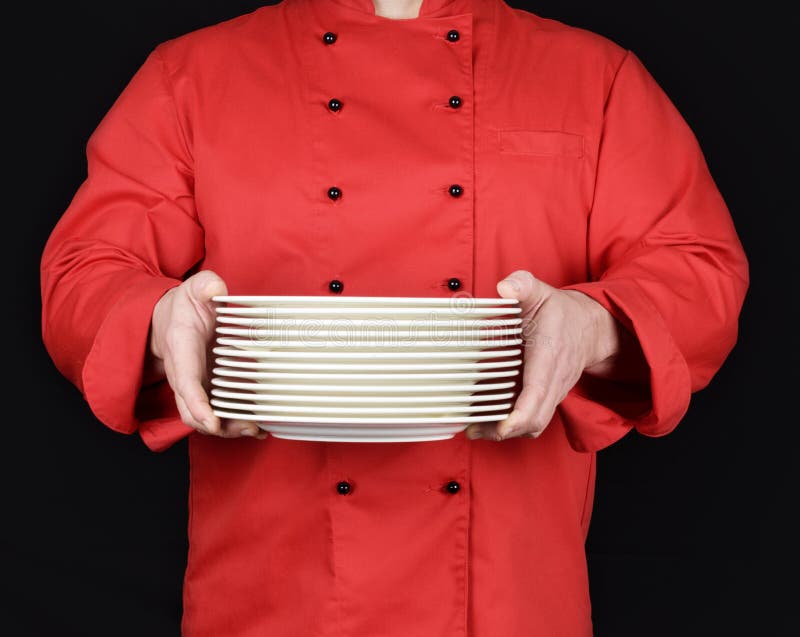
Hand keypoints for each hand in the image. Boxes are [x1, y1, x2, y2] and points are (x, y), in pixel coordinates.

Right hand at [149, 270, 265, 438]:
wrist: (169, 319)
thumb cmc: (184, 307)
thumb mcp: (193, 288)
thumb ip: (204, 286)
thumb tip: (216, 288)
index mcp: (180, 349)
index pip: (185, 382)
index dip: (197, 404)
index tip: (211, 421)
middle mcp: (183, 374)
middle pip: (193, 411)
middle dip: (218, 426)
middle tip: (248, 427)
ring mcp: (194, 385)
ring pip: (205, 417)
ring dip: (229, 428)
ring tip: (257, 429)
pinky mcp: (206, 389)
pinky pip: (217, 412)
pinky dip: (234, 422)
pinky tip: (257, 425)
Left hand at [465, 270, 621, 440]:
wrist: (590, 328)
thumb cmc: (561, 312)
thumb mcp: (540, 292)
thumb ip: (523, 285)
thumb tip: (505, 287)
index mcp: (548, 357)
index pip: (536, 394)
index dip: (519, 416)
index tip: (502, 426)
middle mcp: (553, 381)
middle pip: (534, 420)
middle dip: (503, 431)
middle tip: (473, 429)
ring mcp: (553, 393)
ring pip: (534, 425)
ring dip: (505, 432)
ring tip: (475, 428)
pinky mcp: (548, 398)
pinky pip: (533, 419)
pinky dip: (512, 425)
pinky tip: (488, 418)